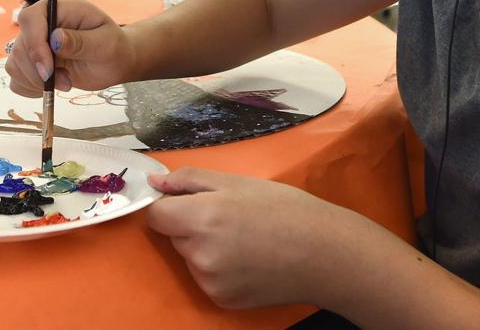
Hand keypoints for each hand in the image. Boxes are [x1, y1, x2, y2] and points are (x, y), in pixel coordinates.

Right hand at [5, 0, 135, 96]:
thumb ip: (81, 41)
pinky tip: (51, 87)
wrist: (113, 62)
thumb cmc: (113, 48)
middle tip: (66, 82)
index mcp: (60, 9)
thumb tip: (55, 39)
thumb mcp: (105, 43)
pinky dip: (30, 88)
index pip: (31, 18)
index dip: (34, 43)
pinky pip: (17, 78)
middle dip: (39, 71)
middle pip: (19, 46)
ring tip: (65, 82)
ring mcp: (34, 43)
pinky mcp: (31, 63)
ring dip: (36, 82)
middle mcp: (42, 23)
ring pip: (14, 63)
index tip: (48, 69)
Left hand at [146, 168, 340, 309]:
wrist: (324, 254)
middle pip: (174, 235)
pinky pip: (206, 278)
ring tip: (243, 238)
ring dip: (204, 247)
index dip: (170, 204)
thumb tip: (154, 183)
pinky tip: (248, 259)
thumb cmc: (284, 208)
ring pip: (190, 257)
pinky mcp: (222, 300)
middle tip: (229, 216)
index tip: (192, 201)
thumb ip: (189, 180)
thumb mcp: (237, 182)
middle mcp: (200, 255)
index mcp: (201, 218)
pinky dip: (218, 268)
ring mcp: (210, 282)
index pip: (155, 215)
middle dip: (191, 224)